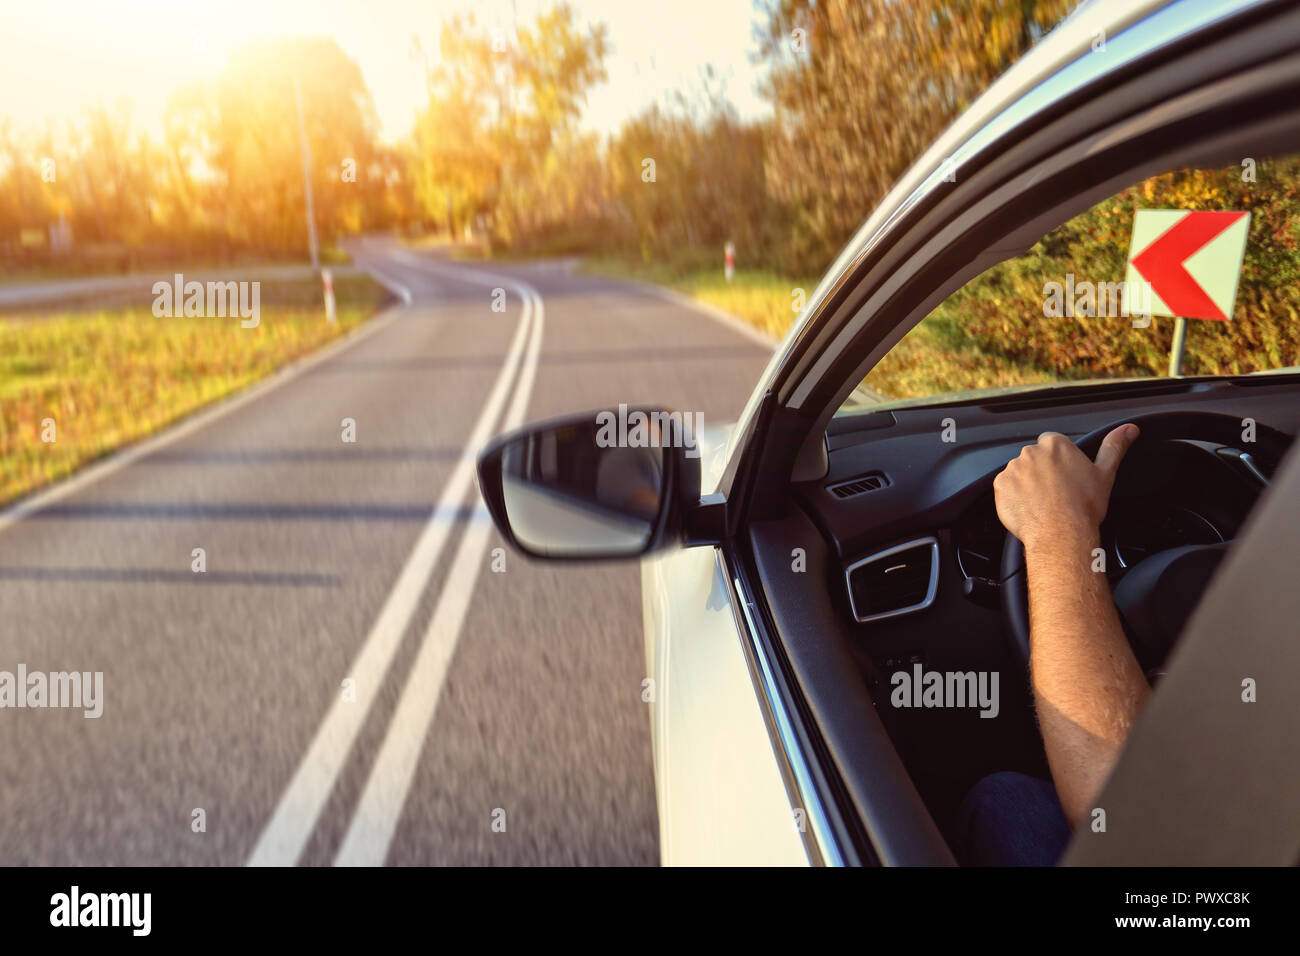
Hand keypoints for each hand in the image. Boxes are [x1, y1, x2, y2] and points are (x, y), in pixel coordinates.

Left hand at [993, 424, 1138, 553]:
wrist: (1062, 533)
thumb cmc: (1083, 506)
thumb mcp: (1105, 474)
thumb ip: (1114, 447)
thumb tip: (1129, 429)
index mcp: (1056, 445)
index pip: (1052, 443)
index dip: (1058, 460)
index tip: (1064, 476)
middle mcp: (1031, 452)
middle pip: (1034, 458)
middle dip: (1042, 472)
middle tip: (1055, 492)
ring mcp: (1013, 468)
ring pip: (1019, 473)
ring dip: (1026, 484)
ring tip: (1043, 503)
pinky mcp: (1001, 486)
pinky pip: (1005, 488)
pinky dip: (1014, 497)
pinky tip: (1029, 508)